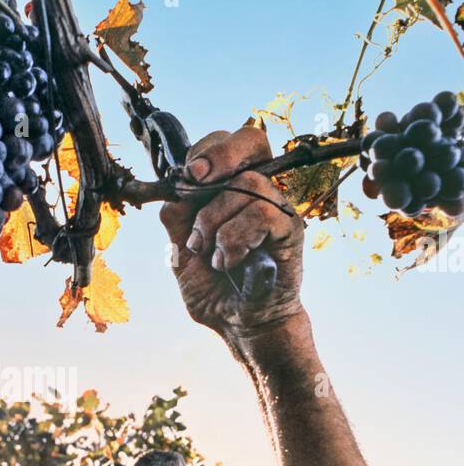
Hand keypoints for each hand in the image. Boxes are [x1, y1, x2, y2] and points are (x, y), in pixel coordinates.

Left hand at [160, 126, 304, 344]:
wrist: (238, 325)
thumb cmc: (214, 288)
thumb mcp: (179, 250)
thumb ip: (175, 218)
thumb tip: (175, 189)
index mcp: (228, 189)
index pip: (224, 143)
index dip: (205, 150)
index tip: (187, 175)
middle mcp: (256, 190)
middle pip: (251, 139)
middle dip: (221, 154)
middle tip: (198, 178)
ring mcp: (276, 207)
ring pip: (246, 184)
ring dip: (214, 221)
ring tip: (210, 254)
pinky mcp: (290, 228)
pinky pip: (261, 214)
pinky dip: (234, 239)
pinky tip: (228, 262)